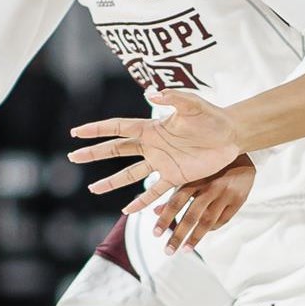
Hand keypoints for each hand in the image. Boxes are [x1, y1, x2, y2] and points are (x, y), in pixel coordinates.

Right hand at [68, 90, 242, 211]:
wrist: (231, 135)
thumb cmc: (212, 116)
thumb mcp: (192, 104)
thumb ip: (172, 98)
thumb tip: (151, 94)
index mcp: (152, 127)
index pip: (118, 128)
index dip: (97, 129)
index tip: (76, 133)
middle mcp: (152, 146)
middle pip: (117, 150)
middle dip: (95, 153)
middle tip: (73, 156)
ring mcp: (162, 163)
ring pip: (130, 174)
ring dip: (111, 182)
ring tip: (92, 189)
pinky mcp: (175, 177)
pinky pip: (154, 192)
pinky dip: (141, 202)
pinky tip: (127, 211)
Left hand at [151, 154, 254, 252]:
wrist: (240, 154)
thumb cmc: (209, 169)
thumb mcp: (190, 177)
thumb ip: (174, 194)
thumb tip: (155, 211)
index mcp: (194, 179)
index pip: (176, 201)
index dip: (165, 218)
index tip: (155, 234)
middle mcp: (209, 187)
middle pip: (192, 215)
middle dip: (178, 235)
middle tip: (168, 251)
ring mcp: (225, 194)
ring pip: (208, 220)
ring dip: (195, 238)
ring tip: (185, 250)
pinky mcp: (238, 199)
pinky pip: (223, 220)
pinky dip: (212, 229)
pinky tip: (202, 236)